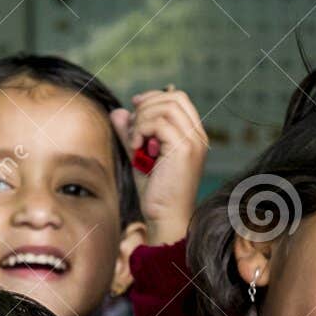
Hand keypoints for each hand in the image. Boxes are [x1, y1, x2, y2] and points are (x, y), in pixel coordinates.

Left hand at [111, 87, 208, 245]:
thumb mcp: (139, 157)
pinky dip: (142, 130)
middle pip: (174, 98)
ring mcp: (193, 142)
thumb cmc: (155, 193)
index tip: (134, 107)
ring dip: (142, 119)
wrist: (165, 218)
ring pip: (166, 107)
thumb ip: (130, 134)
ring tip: (134, 141)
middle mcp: (198, 136)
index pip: (178, 99)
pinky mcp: (184, 149)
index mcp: (193, 136)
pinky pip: (160, 123)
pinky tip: (136, 147)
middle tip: (132, 128)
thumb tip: (117, 111)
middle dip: (146, 106)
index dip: (154, 97)